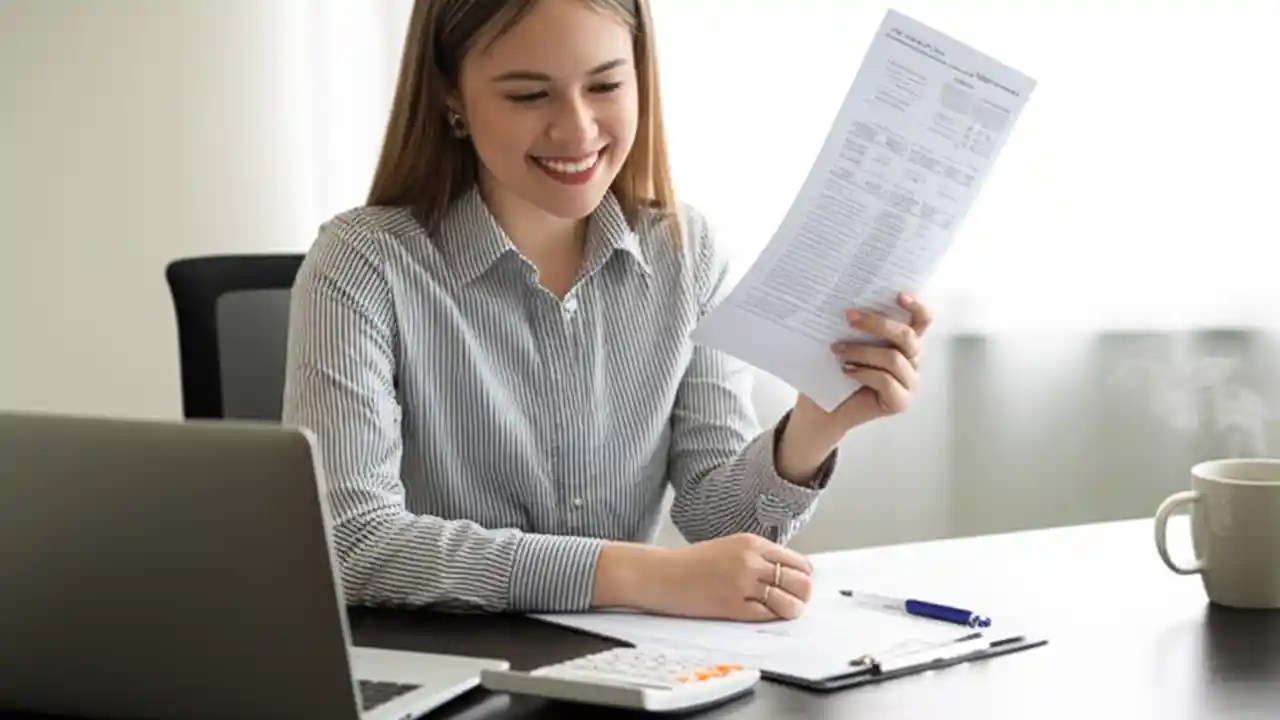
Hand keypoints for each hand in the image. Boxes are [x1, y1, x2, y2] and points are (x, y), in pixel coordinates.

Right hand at [660, 533, 813, 620]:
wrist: (663, 574)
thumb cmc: (693, 563)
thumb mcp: (730, 547)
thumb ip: (758, 557)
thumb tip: (787, 573)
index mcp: (752, 543)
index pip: (798, 562)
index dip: (803, 576)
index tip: (799, 584)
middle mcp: (752, 561)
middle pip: (800, 581)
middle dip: (802, 594)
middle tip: (795, 600)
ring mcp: (743, 585)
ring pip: (789, 601)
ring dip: (792, 609)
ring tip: (783, 611)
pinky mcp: (733, 607)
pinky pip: (768, 615)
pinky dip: (772, 617)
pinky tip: (766, 614)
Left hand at [820, 291, 933, 430]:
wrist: (823, 410)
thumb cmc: (834, 371)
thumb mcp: (848, 341)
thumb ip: (858, 325)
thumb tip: (851, 300)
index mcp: (905, 342)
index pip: (922, 320)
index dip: (916, 306)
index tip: (899, 295)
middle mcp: (913, 360)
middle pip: (906, 336)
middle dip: (877, 323)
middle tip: (849, 316)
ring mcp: (910, 382)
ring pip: (892, 358)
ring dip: (861, 351)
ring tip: (837, 349)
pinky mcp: (901, 401)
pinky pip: (885, 380)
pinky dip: (862, 372)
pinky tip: (845, 371)